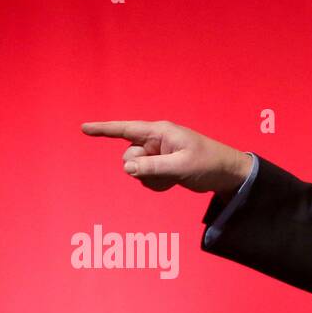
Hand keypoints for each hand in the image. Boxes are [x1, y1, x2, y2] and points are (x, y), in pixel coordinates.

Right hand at [80, 119, 251, 193]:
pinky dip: (157, 184)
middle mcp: (156, 141)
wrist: (227, 174)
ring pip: (137, 170)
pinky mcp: (162, 167)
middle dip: (141, 169)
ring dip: (152, 179)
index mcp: (160, 132)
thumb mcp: (181, 167)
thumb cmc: (208, 164)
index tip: (84, 128)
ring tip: (174, 178)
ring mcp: (158, 155)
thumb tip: (127, 168)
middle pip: (129, 156)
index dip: (104, 129)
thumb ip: (153, 167)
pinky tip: (174, 183)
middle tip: (166, 172)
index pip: (125, 129)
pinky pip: (147, 178)